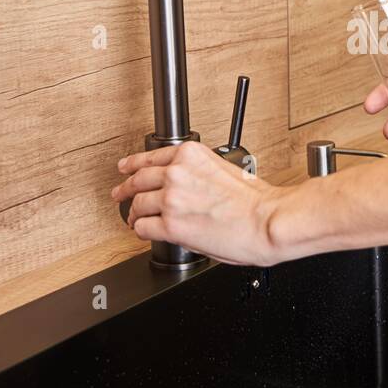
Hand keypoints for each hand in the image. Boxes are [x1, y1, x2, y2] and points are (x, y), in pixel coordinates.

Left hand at [110, 142, 291, 266]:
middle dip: (125, 188)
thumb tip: (184, 185)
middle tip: (119, 194)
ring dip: (134, 213)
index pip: (150, 157)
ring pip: (137, 205)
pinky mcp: (171, 226)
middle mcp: (177, 173)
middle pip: (138, 180)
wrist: (267, 221)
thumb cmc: (256, 201)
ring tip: (135, 219)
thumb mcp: (224, 167)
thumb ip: (197, 172)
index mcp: (191, 155)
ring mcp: (171, 200)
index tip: (126, 167)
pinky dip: (142, 231)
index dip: (133, 164)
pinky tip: (146, 232)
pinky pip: (143, 228)